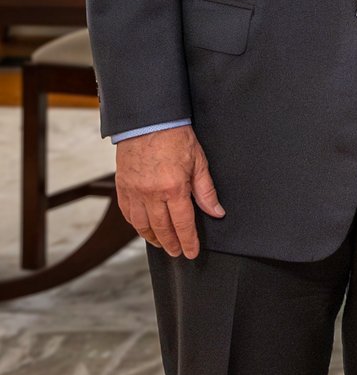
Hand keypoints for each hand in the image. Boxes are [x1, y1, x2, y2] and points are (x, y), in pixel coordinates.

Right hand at [114, 126, 224, 258]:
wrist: (148, 121)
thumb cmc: (176, 138)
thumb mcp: (199, 162)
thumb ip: (206, 191)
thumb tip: (216, 212)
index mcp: (174, 188)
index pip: (183, 224)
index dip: (188, 241)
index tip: (191, 252)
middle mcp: (151, 194)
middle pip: (161, 228)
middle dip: (171, 244)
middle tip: (178, 252)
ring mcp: (134, 192)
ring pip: (141, 225)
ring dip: (153, 238)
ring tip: (163, 244)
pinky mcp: (122, 187)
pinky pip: (128, 213)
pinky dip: (136, 225)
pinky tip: (143, 229)